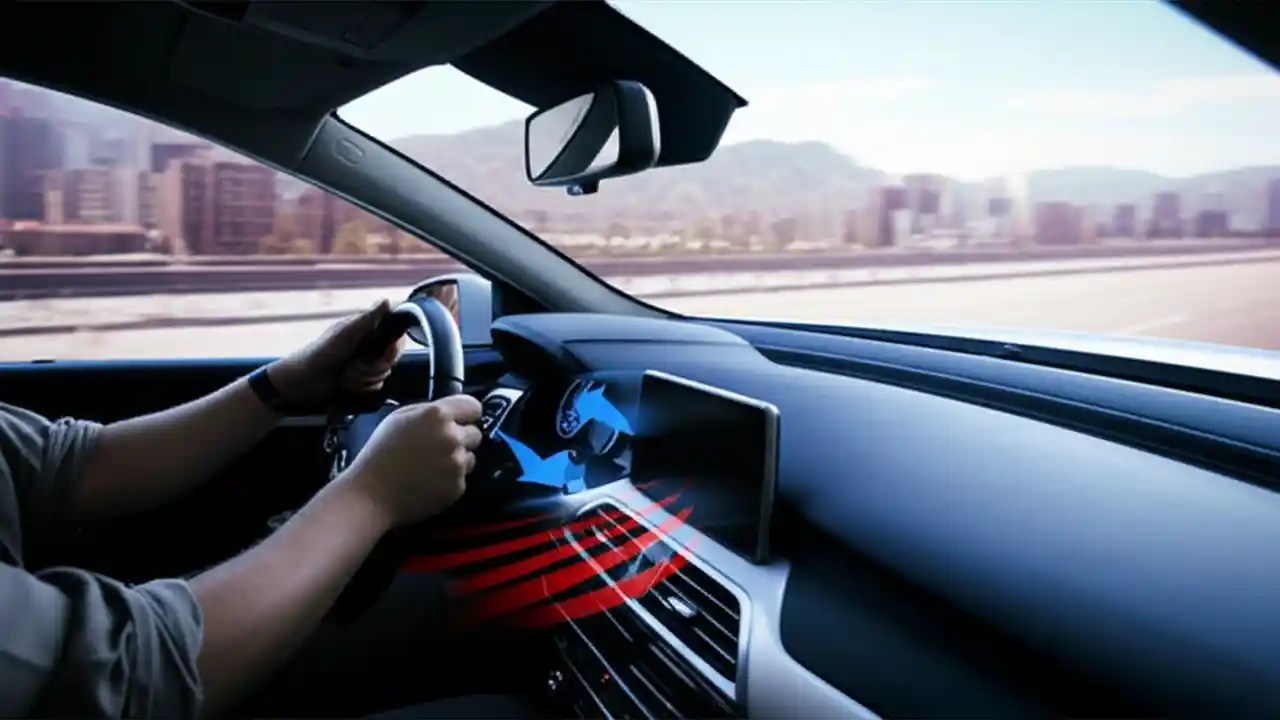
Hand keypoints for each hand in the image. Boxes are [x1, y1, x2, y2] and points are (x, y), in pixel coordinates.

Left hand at [267, 300, 404, 406]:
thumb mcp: (347, 333)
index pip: (395, 336)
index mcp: (365, 329)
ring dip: (365, 378)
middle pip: (391, 358)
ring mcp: (364, 362)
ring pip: (383, 373)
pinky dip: (362, 387)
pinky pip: (375, 385)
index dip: (393, 349)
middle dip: (375, 367)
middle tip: (357, 367)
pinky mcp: (360, 379)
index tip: (385, 354)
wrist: (304, 380)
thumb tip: (388, 300)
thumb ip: (369, 317)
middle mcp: (368, 344)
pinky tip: (346, 384)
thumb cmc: (323, 352)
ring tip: (346, 376)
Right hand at [339, 394, 483, 526]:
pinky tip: (429, 482)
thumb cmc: (380, 452)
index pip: (474, 407)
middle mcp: (453, 437)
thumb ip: (429, 411)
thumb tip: (452, 413)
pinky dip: (449, 480)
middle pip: (476, 434)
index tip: (460, 422)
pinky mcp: (457, 487)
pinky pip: (461, 479)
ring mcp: (457, 464)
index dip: (467, 415)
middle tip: (439, 447)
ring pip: (470, 457)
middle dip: (462, 438)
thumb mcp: (399, 418)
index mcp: (438, 415)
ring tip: (431, 467)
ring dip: (457, 460)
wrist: (371, 494)